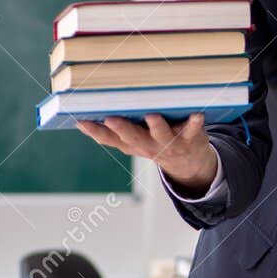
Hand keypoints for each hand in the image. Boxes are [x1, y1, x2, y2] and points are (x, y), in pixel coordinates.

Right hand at [76, 113, 217, 193]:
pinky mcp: (191, 137)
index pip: (110, 139)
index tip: (82, 121)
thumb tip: (79, 122)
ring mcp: (170, 142)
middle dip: (122, 129)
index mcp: (133, 144)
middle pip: (134, 138)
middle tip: (111, 119)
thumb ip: (110, 133)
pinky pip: (193, 129)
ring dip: (156, 126)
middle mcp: (150, 144)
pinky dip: (195, 123)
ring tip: (151, 116)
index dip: (96, 132)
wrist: (191, 163)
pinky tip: (197, 114)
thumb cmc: (156, 142)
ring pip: (162, 135)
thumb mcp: (132, 142)